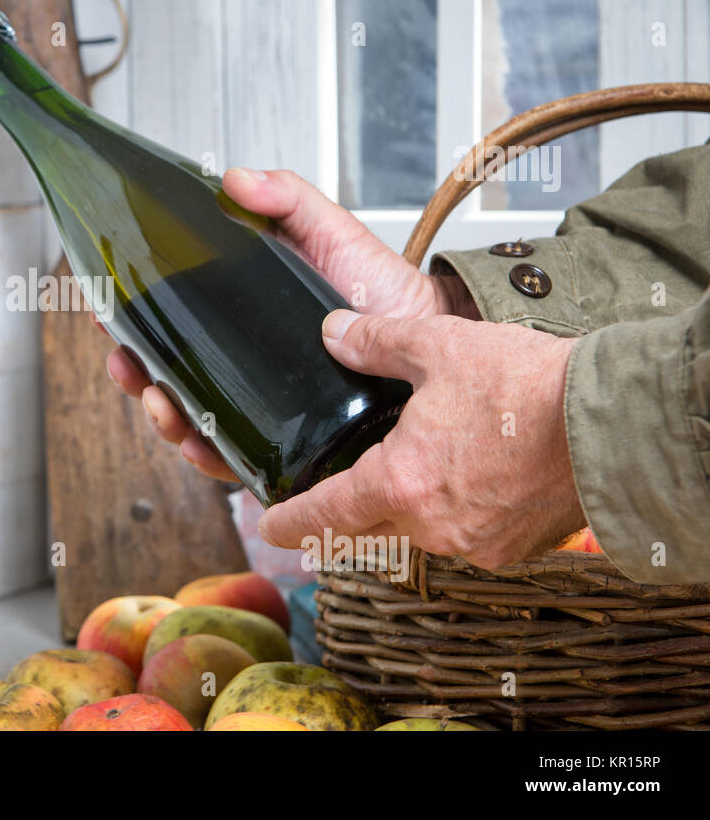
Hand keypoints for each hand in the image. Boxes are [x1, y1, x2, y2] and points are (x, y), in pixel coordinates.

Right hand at [106, 167, 476, 478]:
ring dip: (160, 413)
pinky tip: (197, 440)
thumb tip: (233, 178)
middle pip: (165, 370)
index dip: (131, 314)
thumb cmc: (385, 292)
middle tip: (127, 361)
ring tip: (160, 399)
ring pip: (188, 417)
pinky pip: (232, 458)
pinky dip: (205, 453)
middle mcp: (241, 363)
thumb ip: (285, 199)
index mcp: (241, 314)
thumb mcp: (330, 232)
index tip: (107, 306)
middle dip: (134, 370)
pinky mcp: (283, 446)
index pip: (169, 316)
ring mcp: (258, 407)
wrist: (434, 345)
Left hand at [258, 309, 585, 568]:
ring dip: (410, 503)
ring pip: (419, 529)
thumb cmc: (528, 387)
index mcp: (400, 482)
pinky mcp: (512, 549)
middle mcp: (431, 525)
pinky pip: (465, 534)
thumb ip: (375, 341)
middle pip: (368, 525)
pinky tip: (469, 476)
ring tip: (418, 464)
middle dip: (347, 511)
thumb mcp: (437, 346)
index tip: (268, 526)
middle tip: (330, 497)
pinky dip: (457, 509)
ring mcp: (473, 543)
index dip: (289, 521)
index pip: (325, 514)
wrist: (613, 426)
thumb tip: (334, 333)